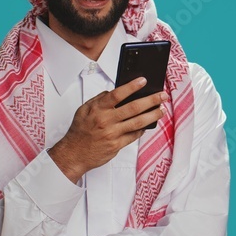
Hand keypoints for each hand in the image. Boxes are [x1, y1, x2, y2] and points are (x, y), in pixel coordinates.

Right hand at [49, 77, 166, 181]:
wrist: (74, 154)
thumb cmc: (79, 131)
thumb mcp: (83, 110)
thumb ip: (98, 100)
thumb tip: (112, 92)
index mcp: (98, 109)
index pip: (117, 94)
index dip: (131, 86)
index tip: (143, 81)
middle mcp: (106, 120)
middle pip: (133, 108)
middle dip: (150, 100)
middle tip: (162, 96)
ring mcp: (112, 134)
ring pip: (137, 122)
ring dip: (152, 115)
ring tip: (161, 110)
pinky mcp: (116, 145)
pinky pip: (133, 136)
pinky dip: (142, 129)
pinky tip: (149, 124)